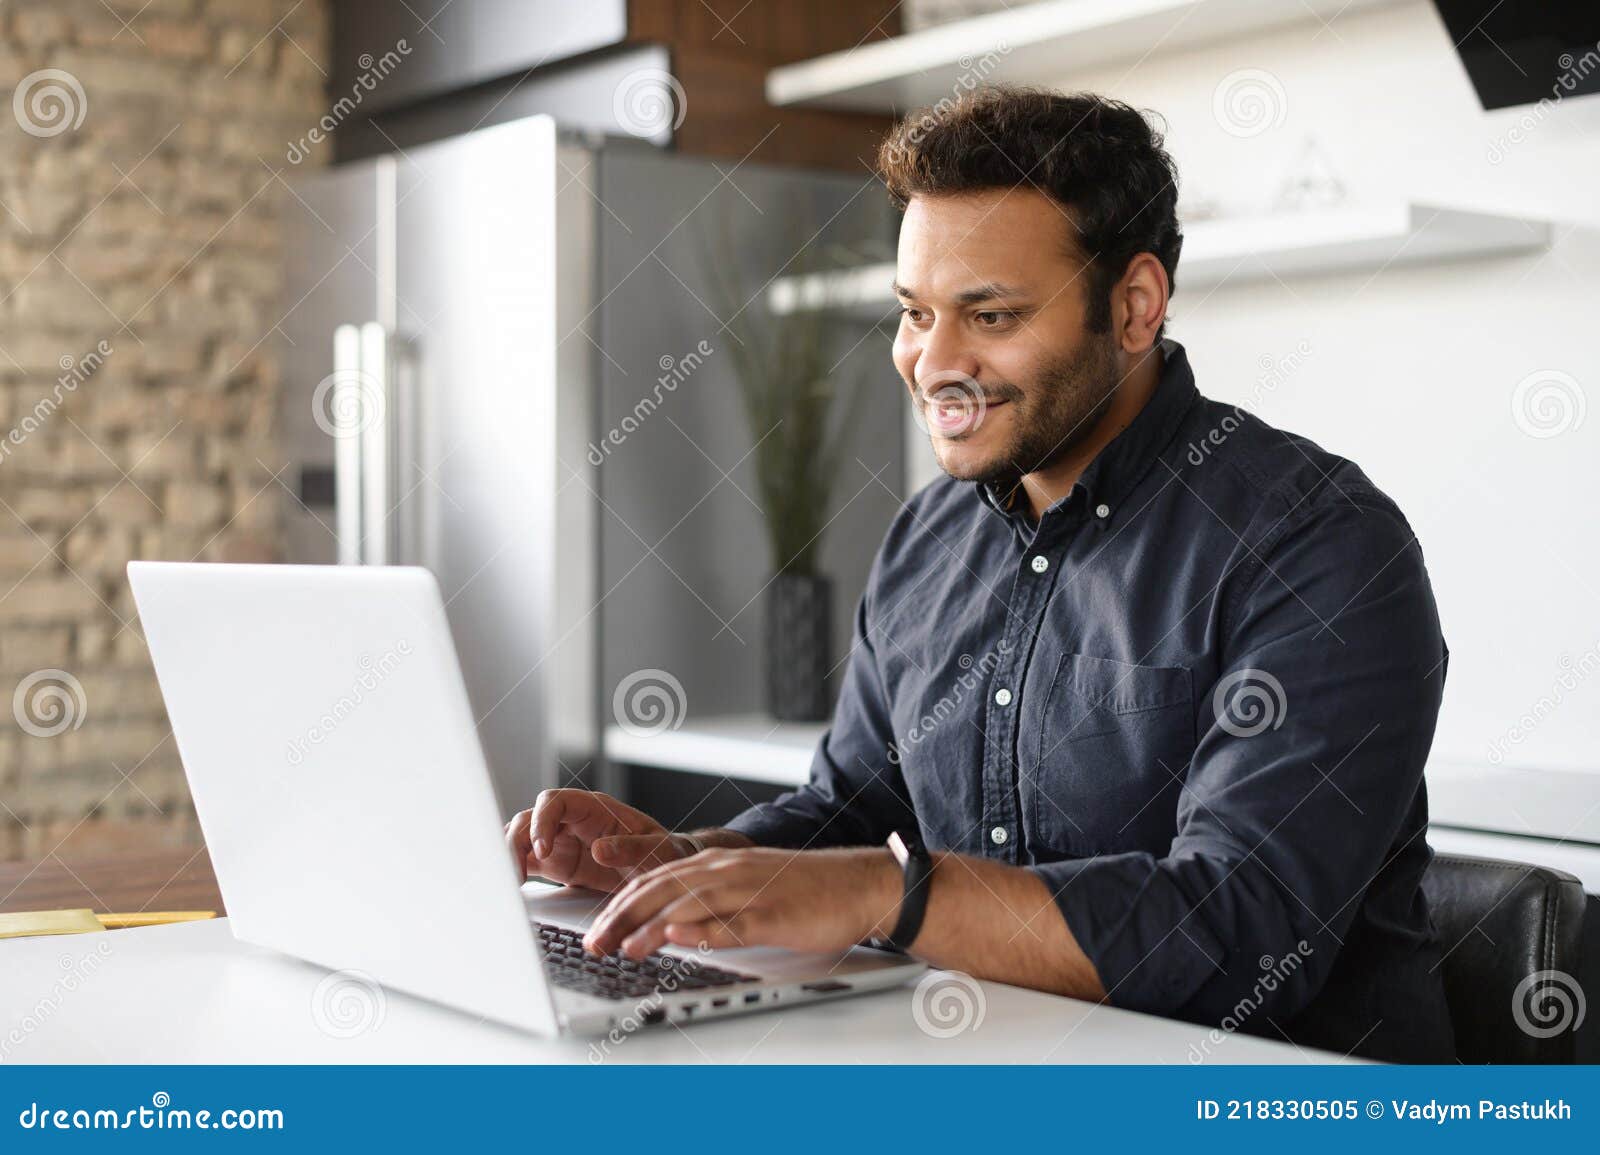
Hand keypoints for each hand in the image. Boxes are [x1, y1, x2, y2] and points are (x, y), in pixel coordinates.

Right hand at [504, 789, 687, 892]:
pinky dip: (514, 872)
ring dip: (510, 857)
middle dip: (516, 842)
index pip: (555, 801)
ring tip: (511, 886)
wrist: (662, 868)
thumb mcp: (656, 849)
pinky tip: (512, 890)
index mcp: (594, 809)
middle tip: (516, 874)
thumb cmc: (662, 851)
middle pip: (529, 819)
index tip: (543, 849)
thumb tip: (599, 849)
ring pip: (520, 839)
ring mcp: (560, 841)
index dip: (542, 821)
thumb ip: (631, 848)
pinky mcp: (555, 864)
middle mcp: (571, 821)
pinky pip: (526, 862)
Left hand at [583, 846, 901, 959]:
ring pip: (690, 905)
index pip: (655, 880)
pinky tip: (681, 942)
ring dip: (651, 928)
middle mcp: (727, 871)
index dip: (620, 905)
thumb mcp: (747, 885)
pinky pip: (734, 924)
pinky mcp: (774, 915)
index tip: (596, 928)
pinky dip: (704, 932)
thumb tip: (667, 921)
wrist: (857, 884)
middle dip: (622, 918)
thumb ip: (708, 899)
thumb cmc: (804, 890)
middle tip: (595, 943)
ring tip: (624, 948)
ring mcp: (750, 892)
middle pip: (663, 890)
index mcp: (718, 863)